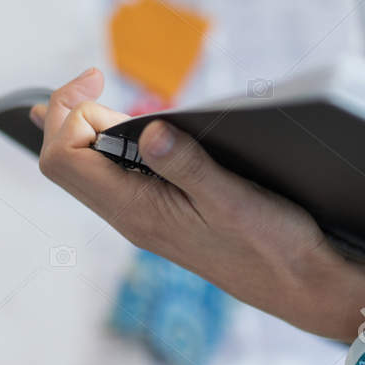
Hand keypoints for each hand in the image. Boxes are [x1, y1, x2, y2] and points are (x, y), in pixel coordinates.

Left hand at [32, 68, 364, 340]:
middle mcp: (132, 218)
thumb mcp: (234, 198)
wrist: (300, 287)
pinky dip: (116, 148)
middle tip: (92, 78)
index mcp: (137, 212)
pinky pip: (120, 180)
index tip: (97, 79)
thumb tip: (148, 131)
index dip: (68, 113)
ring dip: (90, 131)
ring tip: (95, 95)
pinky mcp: (165, 218)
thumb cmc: (273, 248)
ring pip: (91, 173)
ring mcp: (146, 220)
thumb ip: (188, 165)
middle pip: (66, 164)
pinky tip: (133, 131)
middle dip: (68, 115)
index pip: (64, 159)